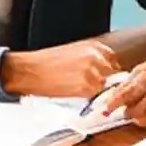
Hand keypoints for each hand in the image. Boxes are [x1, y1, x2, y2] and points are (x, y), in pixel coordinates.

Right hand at [0, 40, 120, 97]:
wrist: (30, 70)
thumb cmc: (47, 63)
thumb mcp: (74, 52)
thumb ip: (92, 60)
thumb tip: (105, 72)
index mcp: (95, 47)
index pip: (114, 63)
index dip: (108, 73)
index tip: (102, 79)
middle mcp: (97, 57)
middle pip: (114, 76)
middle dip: (105, 83)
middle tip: (88, 86)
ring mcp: (94, 72)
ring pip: (105, 88)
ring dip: (96, 92)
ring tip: (76, 88)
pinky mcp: (87, 87)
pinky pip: (95, 97)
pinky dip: (87, 98)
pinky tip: (73, 92)